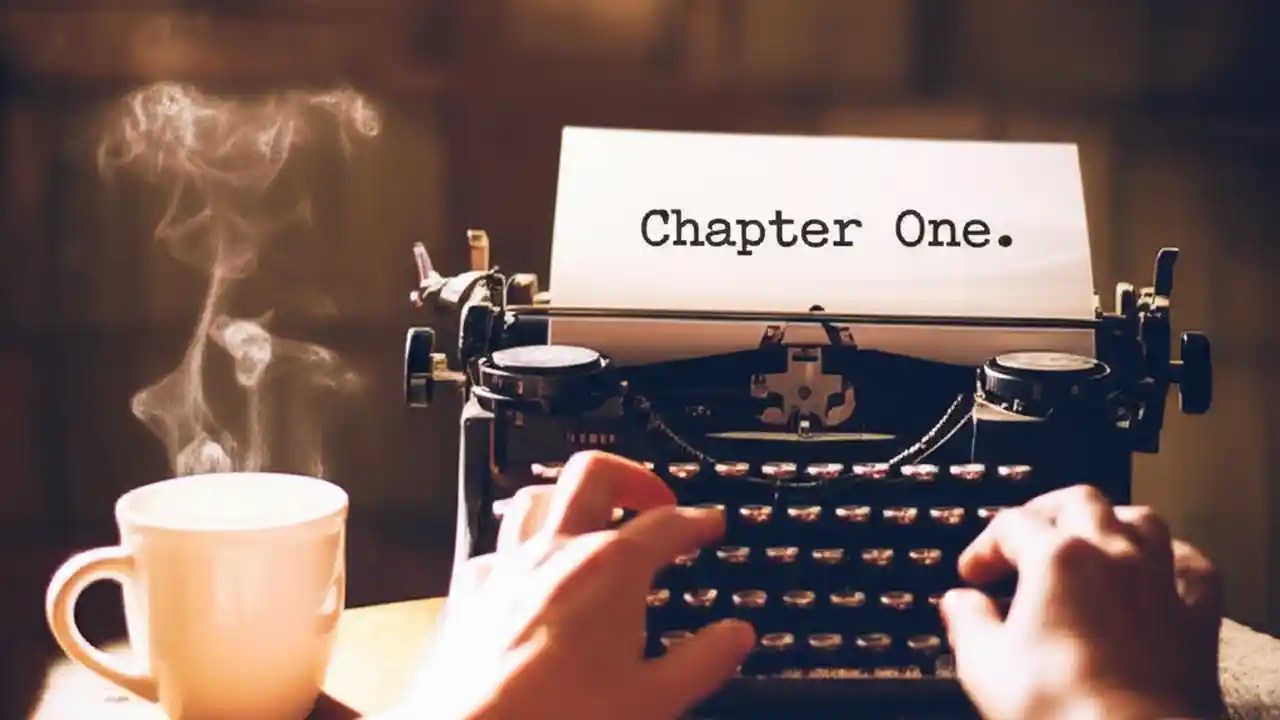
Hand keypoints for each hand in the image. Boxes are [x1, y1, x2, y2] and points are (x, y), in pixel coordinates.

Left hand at [395, 451, 755, 719]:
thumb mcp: (652, 700)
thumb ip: (702, 662)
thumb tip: (735, 637)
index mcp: (610, 568)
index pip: (667, 523)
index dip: (696, 519)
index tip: (709, 523)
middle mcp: (555, 552)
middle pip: (594, 475)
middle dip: (631, 477)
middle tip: (653, 501)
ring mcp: (507, 567)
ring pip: (537, 496)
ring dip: (570, 498)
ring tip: (592, 517)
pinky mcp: (470, 593)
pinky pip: (497, 546)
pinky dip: (521, 548)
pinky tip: (528, 571)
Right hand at [941, 485, 1224, 719]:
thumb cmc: (1065, 711)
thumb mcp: (985, 666)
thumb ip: (967, 623)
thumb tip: (959, 604)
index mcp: (1056, 558)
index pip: (1011, 525)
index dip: (984, 546)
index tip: (974, 575)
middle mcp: (1112, 556)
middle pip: (1078, 501)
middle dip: (1046, 512)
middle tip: (1025, 539)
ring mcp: (1158, 582)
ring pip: (1141, 520)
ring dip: (1111, 521)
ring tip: (1089, 539)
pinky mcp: (1194, 618)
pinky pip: (1192, 568)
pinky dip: (1173, 559)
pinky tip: (1158, 570)